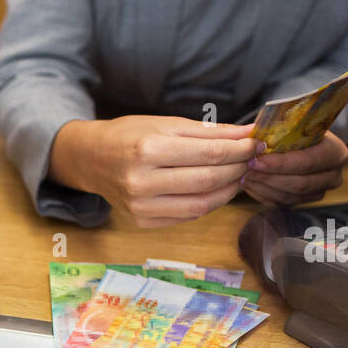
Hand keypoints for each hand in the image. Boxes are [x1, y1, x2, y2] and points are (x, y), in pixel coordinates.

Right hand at [49, 115, 260, 227]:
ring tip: (238, 176)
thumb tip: (246, 135)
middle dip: (237, 169)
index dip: (239, 150)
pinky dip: (208, 203)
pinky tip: (216, 190)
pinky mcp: (142, 222)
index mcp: (147, 150)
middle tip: (251, 160)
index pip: (208, 154)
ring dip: (228, 191)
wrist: (91, 160)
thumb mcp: (165, 125)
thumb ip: (207, 132)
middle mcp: (142, 182)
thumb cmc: (129, 136)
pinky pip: (187, 216)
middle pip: (207, 180)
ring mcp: (141, 207)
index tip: (256, 144)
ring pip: (201, 205)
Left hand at [242, 130, 347, 205]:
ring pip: (288, 197)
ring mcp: (320, 191)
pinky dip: (263, 194)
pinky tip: (250, 184)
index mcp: (336, 153)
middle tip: (247, 169)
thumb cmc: (301, 129)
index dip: (281, 164)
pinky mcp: (305, 201)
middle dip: (269, 177)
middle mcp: (332, 175)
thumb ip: (280, 131)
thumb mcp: (296, 123)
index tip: (257, 160)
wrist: (308, 140)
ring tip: (244, 176)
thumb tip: (255, 138)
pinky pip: (281, 203)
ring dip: (263, 187)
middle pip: (298, 184)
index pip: (307, 162)